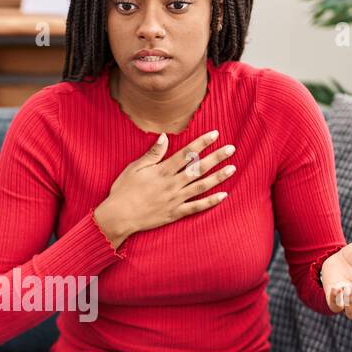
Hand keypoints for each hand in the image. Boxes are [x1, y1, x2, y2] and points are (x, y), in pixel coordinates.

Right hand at [93, 129, 234, 249]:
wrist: (119, 217)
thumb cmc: (123, 191)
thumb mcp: (134, 168)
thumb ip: (152, 153)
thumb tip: (164, 137)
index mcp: (162, 171)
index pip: (187, 153)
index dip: (202, 142)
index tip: (215, 134)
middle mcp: (172, 184)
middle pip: (198, 168)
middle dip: (216, 157)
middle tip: (231, 149)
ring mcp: (175, 199)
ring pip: (201, 186)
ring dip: (218, 177)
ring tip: (232, 168)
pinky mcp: (175, 213)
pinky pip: (196, 207)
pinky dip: (210, 202)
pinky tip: (224, 196)